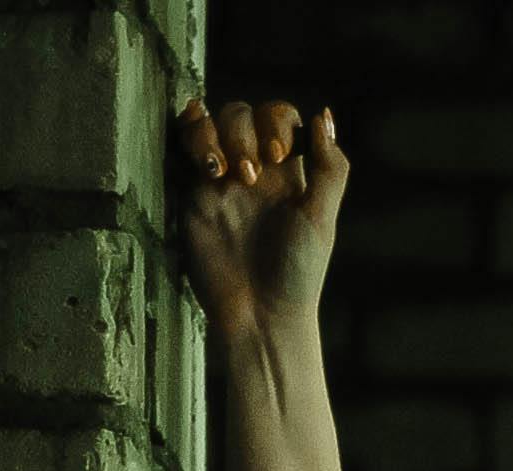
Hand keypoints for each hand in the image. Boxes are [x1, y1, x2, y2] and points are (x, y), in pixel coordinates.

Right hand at [174, 96, 348, 335]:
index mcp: (288, 170)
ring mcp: (220, 179)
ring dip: (213, 136)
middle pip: (241, 115)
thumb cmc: (297, 272)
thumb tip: (322, 115)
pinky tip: (203, 162)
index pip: (279, 117)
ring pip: (210, 123)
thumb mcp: (322, 219)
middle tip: (248, 177)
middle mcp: (254, 168)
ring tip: (221, 174)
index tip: (277, 157)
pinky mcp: (191, 193)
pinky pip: (183, 148)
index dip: (276, 123)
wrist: (257, 313)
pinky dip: (190, 138)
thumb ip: (329, 168)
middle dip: (243, 134)